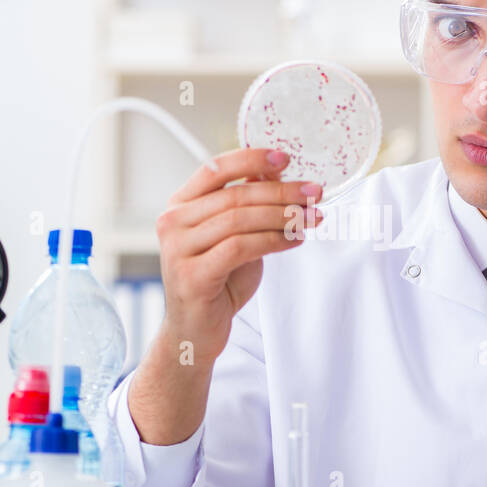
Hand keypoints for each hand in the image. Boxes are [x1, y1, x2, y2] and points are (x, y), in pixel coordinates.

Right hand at [156, 148, 322, 360]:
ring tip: (312, 218)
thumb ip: (247, 205)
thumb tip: (277, 171)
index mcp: (180, 205)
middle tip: (314, 193)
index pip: (215, 169)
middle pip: (235, 196)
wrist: (197, 330)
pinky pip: (241, 247)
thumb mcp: (234, 235)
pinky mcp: (192, 275)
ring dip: (283, 216)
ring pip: (239, 220)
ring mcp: (178, 249)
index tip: (285, 157)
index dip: (251, 159)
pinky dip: (274, 240)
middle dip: (281, 192)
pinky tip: (295, 240)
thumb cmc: (218, 280)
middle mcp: (173, 222)